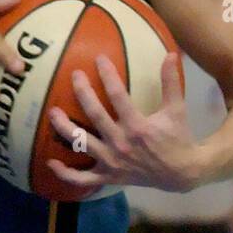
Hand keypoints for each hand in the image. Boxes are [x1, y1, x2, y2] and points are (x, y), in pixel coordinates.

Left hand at [46, 52, 200, 192]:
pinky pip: (82, 179)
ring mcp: (112, 162)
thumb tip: (172, 53)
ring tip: (52, 112)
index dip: (108, 75)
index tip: (99, 58)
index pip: (118, 96)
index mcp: (138, 126)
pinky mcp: (108, 176)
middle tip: (75, 75)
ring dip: (64, 128)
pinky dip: (65, 174)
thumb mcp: (177, 110)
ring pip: (81, 143)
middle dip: (83, 92)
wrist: (182, 173)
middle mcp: (121, 143)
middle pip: (95, 115)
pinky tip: (50, 162)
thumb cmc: (178, 138)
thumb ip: (171, 83)